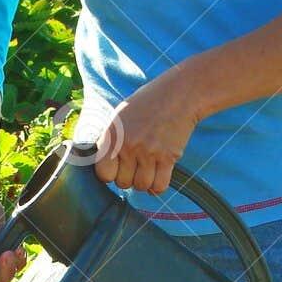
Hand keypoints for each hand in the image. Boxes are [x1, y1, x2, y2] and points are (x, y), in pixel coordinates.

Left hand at [90, 69, 201, 194]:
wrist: (179, 95)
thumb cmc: (147, 104)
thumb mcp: (119, 117)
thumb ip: (110, 140)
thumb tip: (103, 165)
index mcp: (112, 135)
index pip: (103, 174)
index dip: (109, 174)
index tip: (115, 168)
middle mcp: (129, 146)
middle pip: (123, 183)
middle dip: (128, 178)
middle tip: (134, 166)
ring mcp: (149, 153)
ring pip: (141, 186)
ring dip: (143, 182)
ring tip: (146, 169)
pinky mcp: (168, 157)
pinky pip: (159, 186)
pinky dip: (157, 186)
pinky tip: (157, 176)